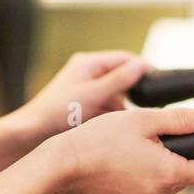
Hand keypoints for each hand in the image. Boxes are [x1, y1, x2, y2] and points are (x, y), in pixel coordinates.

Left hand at [17, 51, 150, 146]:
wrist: (32, 134)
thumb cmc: (57, 111)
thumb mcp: (92, 95)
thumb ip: (118, 81)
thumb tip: (141, 66)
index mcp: (88, 64)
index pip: (124, 59)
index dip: (143, 68)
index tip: (161, 80)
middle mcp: (88, 74)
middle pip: (122, 78)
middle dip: (137, 91)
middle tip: (155, 103)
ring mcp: (87, 91)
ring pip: (116, 96)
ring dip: (126, 107)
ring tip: (140, 119)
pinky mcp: (85, 108)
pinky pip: (107, 109)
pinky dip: (116, 117)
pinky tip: (124, 128)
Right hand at [54, 106, 193, 193]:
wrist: (63, 163)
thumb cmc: (98, 140)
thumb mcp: (144, 120)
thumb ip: (181, 119)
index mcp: (168, 174)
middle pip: (186, 176)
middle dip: (178, 156)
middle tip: (155, 137)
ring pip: (164, 182)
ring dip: (159, 166)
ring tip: (134, 148)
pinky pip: (145, 190)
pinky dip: (140, 176)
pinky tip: (122, 162)